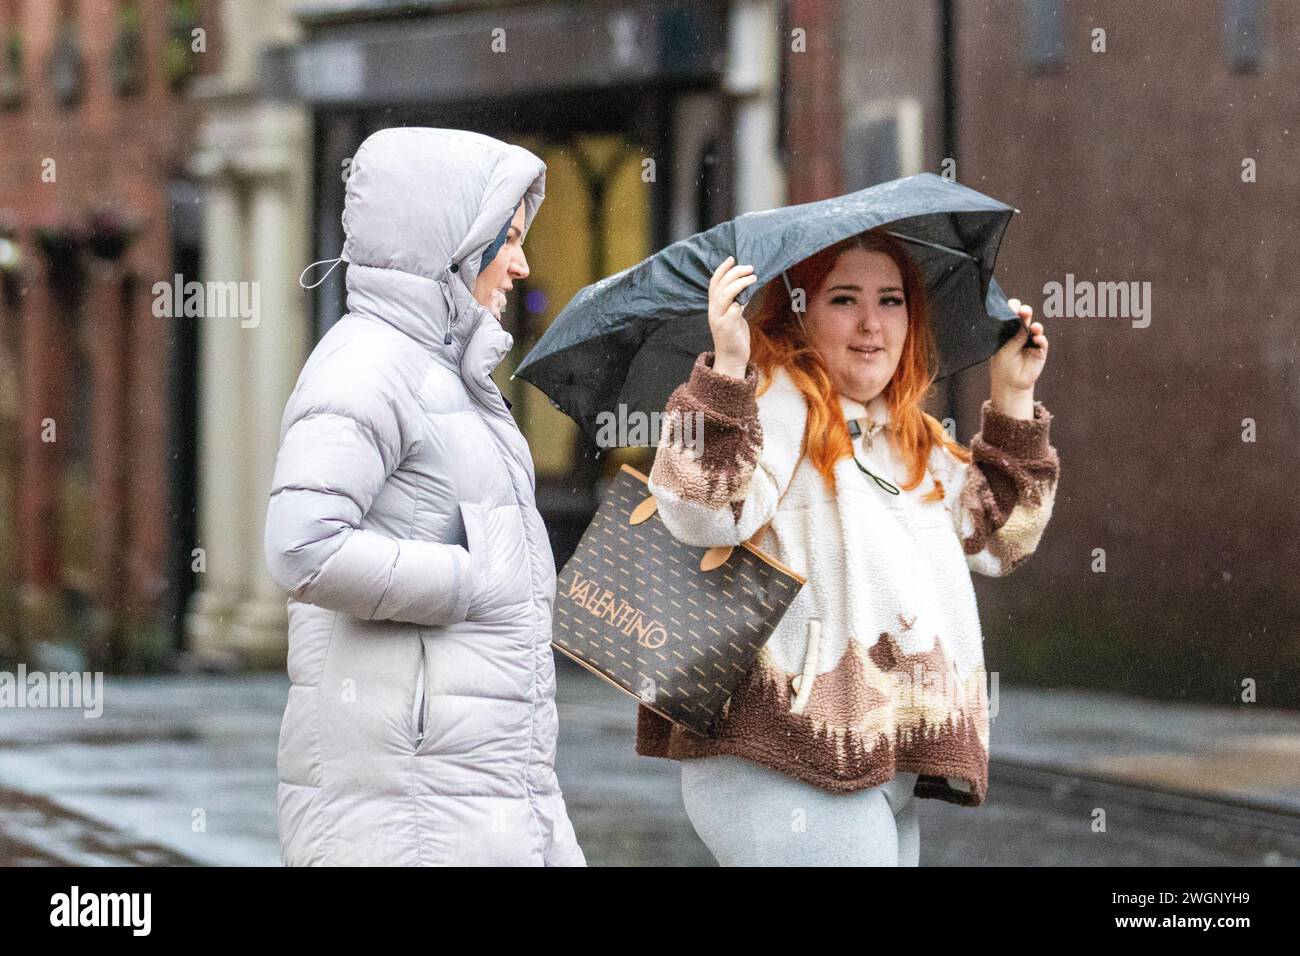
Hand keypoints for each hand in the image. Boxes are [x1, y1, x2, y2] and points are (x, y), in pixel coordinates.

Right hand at [708, 256, 756, 378]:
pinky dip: (740, 302)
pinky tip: (749, 296)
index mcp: (714, 307)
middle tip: (749, 267)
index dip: (722, 269)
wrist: (731, 359)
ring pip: (725, 295)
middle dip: (734, 273)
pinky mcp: (727, 328)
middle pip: (720, 286)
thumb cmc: (734, 336)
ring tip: (753, 277)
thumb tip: (746, 286)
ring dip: (739, 284)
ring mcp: (719, 320)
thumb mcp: (734, 315)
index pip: (714, 283)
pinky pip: (733, 311)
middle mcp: (714, 312)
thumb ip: (736, 301)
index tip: (732, 258)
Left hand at [990, 298, 1048, 399]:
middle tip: (1024, 311)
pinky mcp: (1040, 350)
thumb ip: (1014, 339)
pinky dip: (1040, 339)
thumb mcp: (1004, 351)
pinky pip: (1042, 342)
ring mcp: (1031, 341)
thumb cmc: (1003, 366)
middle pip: (1024, 319)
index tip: (1013, 306)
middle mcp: (1020, 334)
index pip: (1011, 317)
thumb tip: (1024, 326)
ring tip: (1033, 328)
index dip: (1012, 310)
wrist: (1011, 384)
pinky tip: (1037, 340)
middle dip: (1025, 313)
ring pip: (1035, 329)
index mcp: (1008, 332)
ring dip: (1035, 326)